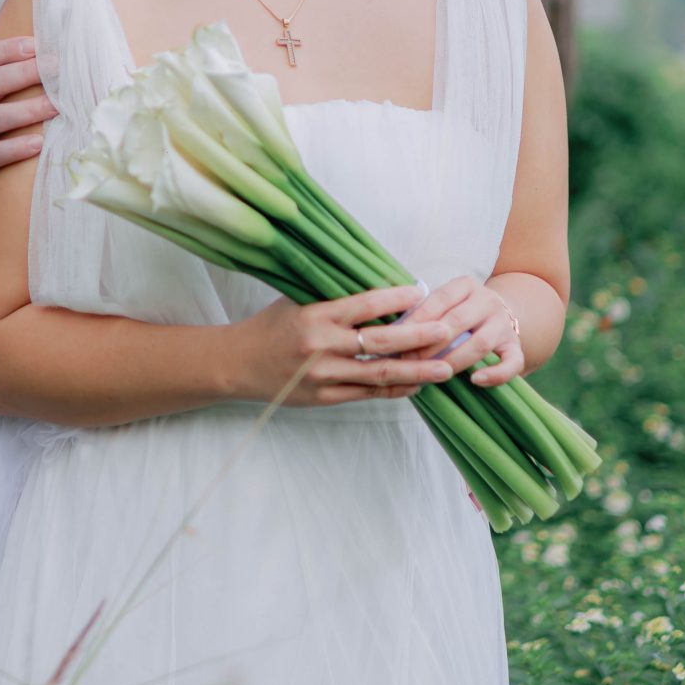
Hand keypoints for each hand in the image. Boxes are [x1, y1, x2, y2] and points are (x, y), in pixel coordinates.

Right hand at [223, 285, 462, 408]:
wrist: (237, 364)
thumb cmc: (271, 326)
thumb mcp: (298, 301)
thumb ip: (334, 297)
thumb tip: (381, 285)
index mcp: (315, 316)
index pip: (364, 304)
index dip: (396, 298)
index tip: (421, 291)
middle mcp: (320, 347)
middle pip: (380, 343)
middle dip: (418, 337)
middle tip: (447, 331)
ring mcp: (323, 376)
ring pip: (379, 374)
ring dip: (416, 371)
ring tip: (444, 368)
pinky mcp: (324, 398)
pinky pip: (367, 394)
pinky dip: (394, 388)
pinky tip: (416, 384)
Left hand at [365, 273, 525, 387]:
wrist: (501, 315)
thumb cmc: (457, 313)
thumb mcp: (443, 304)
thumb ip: (420, 312)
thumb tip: (384, 330)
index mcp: (465, 285)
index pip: (438, 299)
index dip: (416, 319)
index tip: (394, 337)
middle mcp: (487, 301)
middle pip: (458, 321)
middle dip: (430, 343)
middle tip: (407, 360)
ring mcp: (504, 324)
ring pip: (481, 343)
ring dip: (455, 360)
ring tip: (434, 373)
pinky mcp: (516, 347)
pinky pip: (512, 363)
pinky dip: (496, 374)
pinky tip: (475, 381)